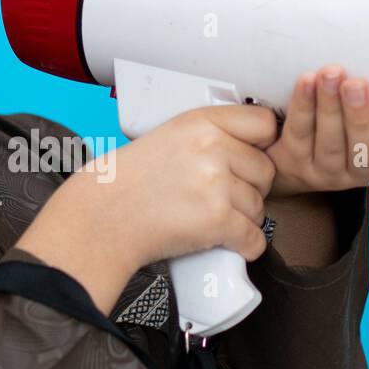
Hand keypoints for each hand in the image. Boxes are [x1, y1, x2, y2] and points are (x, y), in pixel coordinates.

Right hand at [16, 103, 277, 306]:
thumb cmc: (129, 182)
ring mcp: (215, 184)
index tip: (252, 157)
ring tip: (212, 219)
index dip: (262, 145)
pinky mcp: (216, 220)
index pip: (264, 123)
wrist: (102, 218)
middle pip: (266, 170)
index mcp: (200, 122)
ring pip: (259, 207)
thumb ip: (210, 136)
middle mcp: (211, 148)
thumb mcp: (168, 137)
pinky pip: (254, 238)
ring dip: (244, 219)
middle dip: (251, 187)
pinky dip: (246, 246)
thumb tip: (254, 147)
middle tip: (223, 197)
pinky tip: (229, 242)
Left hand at [264, 65, 368, 197]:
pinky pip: (299, 133)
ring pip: (330, 144)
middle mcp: (359, 172)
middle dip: (361, 118)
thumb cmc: (351, 119)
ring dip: (329, 107)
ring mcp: (325, 172)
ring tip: (330, 74)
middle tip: (357, 85)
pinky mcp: (294, 162)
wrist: (297, 149)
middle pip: (365, 153)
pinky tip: (306, 81)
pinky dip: (303, 105)